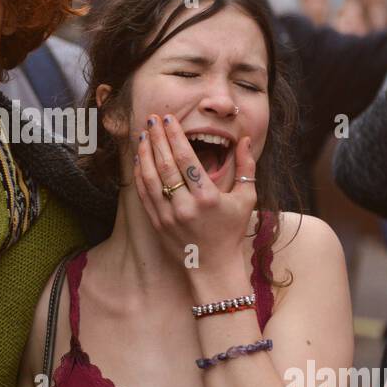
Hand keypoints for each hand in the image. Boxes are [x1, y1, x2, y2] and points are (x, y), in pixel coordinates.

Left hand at [133, 113, 255, 284]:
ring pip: (151, 178)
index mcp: (208, 198)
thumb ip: (247, 167)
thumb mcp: (247, 199)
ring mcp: (169, 216)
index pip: (187, 159)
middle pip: (166, 165)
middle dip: (157, 138)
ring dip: (145, 154)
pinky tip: (139, 159)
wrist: (213, 267)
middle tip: (151, 118)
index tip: (169, 119)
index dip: (175, 136)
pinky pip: (144, 194)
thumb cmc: (232, 231)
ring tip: (143, 134)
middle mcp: (186, 206)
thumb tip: (243, 139)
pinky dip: (140, 174)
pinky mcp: (157, 224)